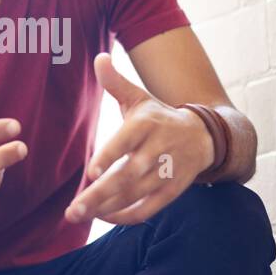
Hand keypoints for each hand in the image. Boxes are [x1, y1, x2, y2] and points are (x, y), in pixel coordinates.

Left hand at [65, 52, 214, 225]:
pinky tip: (102, 217)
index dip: (110, 157)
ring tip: (79, 214)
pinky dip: (126, 216)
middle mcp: (158, 149)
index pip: (127, 142)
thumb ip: (116, 82)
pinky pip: (148, 209)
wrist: (203, 136)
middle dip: (100, 194)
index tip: (91, 172)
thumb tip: (98, 57)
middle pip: (128, 175)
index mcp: (146, 124)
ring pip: (135, 195)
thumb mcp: (139, 97)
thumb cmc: (158, 116)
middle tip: (73, 209)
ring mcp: (167, 172)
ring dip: (107, 208)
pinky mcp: (172, 191)